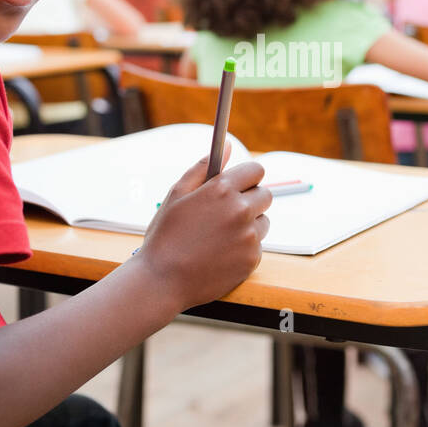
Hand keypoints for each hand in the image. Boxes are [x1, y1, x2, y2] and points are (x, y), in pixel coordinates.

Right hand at [132, 142, 271, 312]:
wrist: (162, 281)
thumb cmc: (166, 236)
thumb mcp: (176, 195)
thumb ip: (202, 167)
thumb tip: (227, 145)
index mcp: (222, 190)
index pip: (256, 171)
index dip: (247, 177)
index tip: (239, 184)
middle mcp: (241, 210)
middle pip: (265, 195)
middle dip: (250, 199)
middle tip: (228, 212)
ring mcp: (249, 236)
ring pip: (263, 222)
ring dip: (249, 225)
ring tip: (219, 236)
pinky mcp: (252, 259)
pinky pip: (257, 246)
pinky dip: (244, 248)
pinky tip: (220, 254)